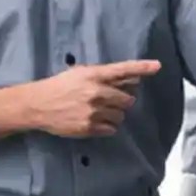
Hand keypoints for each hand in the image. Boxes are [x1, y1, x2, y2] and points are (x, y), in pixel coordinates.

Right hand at [27, 60, 161, 137]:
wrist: (38, 104)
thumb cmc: (61, 86)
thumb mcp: (81, 73)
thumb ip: (105, 75)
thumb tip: (131, 79)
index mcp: (94, 75)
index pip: (123, 69)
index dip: (142, 67)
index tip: (157, 66)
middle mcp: (96, 92)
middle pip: (127, 99)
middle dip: (123, 100)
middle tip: (110, 100)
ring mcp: (93, 111)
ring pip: (121, 115)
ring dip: (115, 114)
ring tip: (99, 111)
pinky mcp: (89, 127)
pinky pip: (112, 129)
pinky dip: (108, 126)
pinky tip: (95, 120)